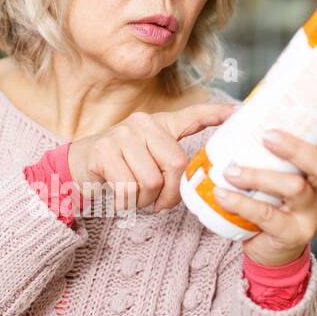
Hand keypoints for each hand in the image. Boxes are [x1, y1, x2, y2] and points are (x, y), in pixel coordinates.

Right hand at [67, 102, 236, 213]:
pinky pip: (129, 189)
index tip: (238, 111)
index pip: (193, 115)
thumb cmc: (120, 167)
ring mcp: (123, 135)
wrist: (78, 166)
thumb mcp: (147, 157)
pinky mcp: (105, 151)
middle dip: (169, 194)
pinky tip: (120, 198)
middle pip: (175, 164)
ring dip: (144, 200)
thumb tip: (193, 183)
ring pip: (152, 181)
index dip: (216, 114)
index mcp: (159, 124)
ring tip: (134, 197)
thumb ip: (169, 162)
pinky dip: (126, 203)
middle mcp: (143, 123)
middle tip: (158, 204)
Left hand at [213, 102, 316, 265]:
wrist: (269, 249)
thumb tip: (248, 109)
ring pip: (294, 188)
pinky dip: (241, 203)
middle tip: (268, 135)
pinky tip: (223, 194)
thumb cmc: (274, 200)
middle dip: (297, 148)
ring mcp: (313, 214)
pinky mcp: (293, 234)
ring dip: (259, 176)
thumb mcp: (283, 173)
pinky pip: (267, 215)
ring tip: (231, 170)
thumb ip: (278, 151)